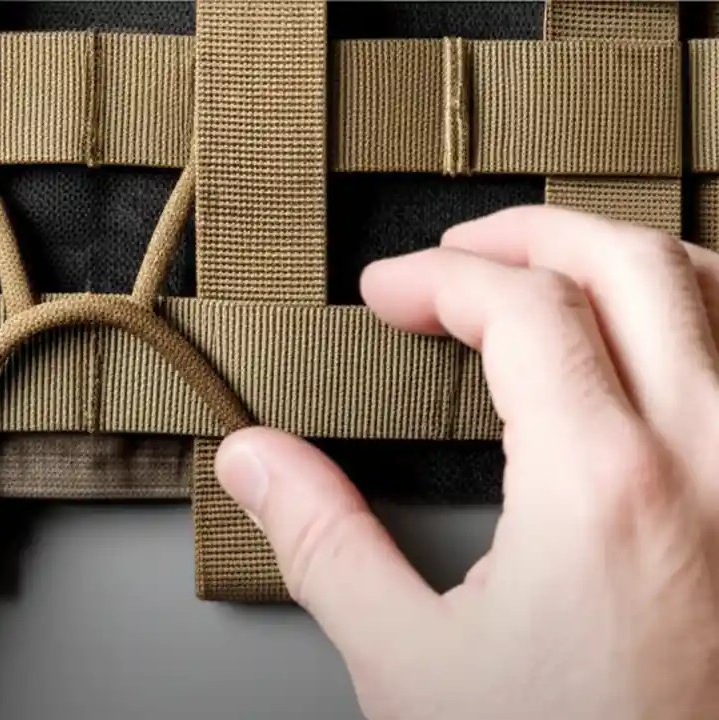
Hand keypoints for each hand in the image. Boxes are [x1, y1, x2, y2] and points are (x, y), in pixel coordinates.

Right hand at [218, 207, 718, 718]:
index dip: (436, 278)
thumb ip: (323, 542)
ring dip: (626, 254)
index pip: (521, 306)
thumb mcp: (411, 665)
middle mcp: (715, 457)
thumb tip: (253, 461)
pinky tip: (668, 334)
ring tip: (556, 264)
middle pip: (630, 261)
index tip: (386, 294)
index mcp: (606, 485)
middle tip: (458, 248)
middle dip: (529, 231)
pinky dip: (709, 311)